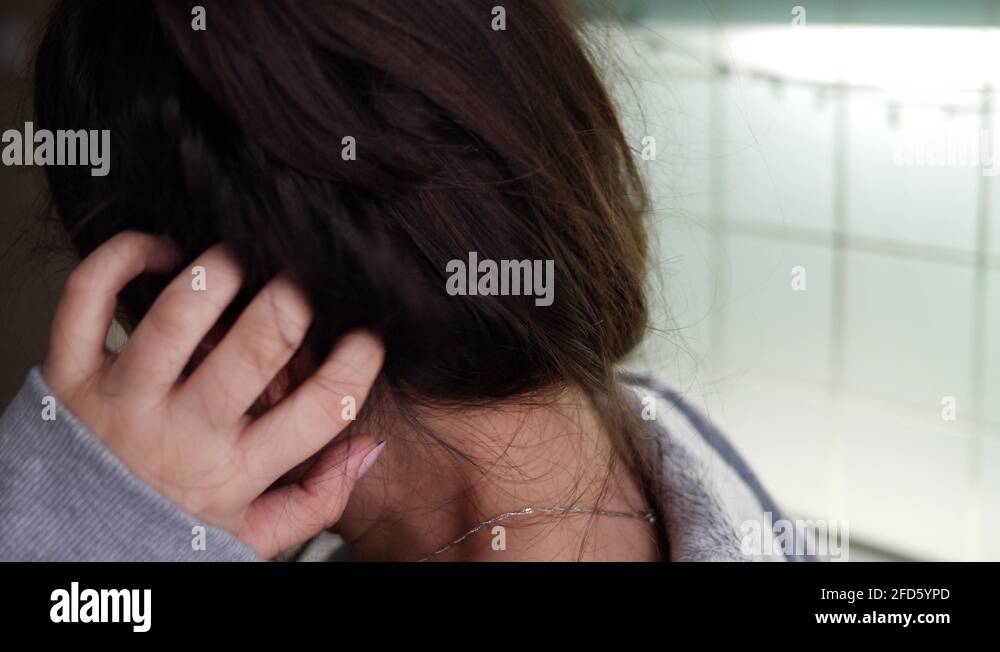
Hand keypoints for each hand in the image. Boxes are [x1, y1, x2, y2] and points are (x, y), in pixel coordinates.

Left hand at [41, 231, 384, 557]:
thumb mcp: (249, 538)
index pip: (321, 410)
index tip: (367, 338)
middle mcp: (181, 432)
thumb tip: (368, 446)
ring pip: (177, 314)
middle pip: (256, 348)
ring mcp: (123, 398)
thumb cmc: (165, 533)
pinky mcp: (71, 373)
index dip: (359, 363)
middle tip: (305, 284)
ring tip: (241, 262)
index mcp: (235, 471)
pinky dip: (125, 257)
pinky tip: (165, 253)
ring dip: (221, 271)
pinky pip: (87, 297)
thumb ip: (316, 500)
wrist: (67, 549)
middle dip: (295, 301)